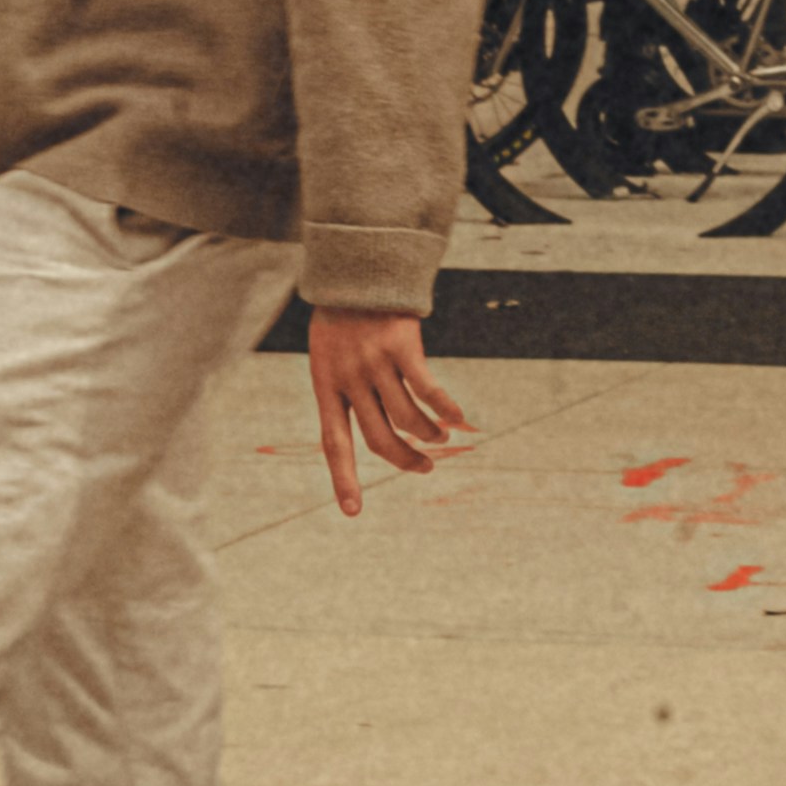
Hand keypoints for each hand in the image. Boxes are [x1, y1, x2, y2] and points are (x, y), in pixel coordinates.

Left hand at [304, 309, 472, 516]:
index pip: (334, 445)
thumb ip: (348, 389)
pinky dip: (447, 409)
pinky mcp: (403, 348)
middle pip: (381, 438)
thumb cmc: (343, 319)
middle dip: (406, 460)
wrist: (356, 273)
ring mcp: (375, 365)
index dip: (344, 480)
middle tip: (426, 467)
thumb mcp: (330, 357)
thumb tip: (381, 426)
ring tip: (443, 437)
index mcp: (326, 388)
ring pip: (409, 418)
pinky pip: (430, 390)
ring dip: (430, 433)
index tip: (353, 512)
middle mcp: (349, 381)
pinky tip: (459, 418)